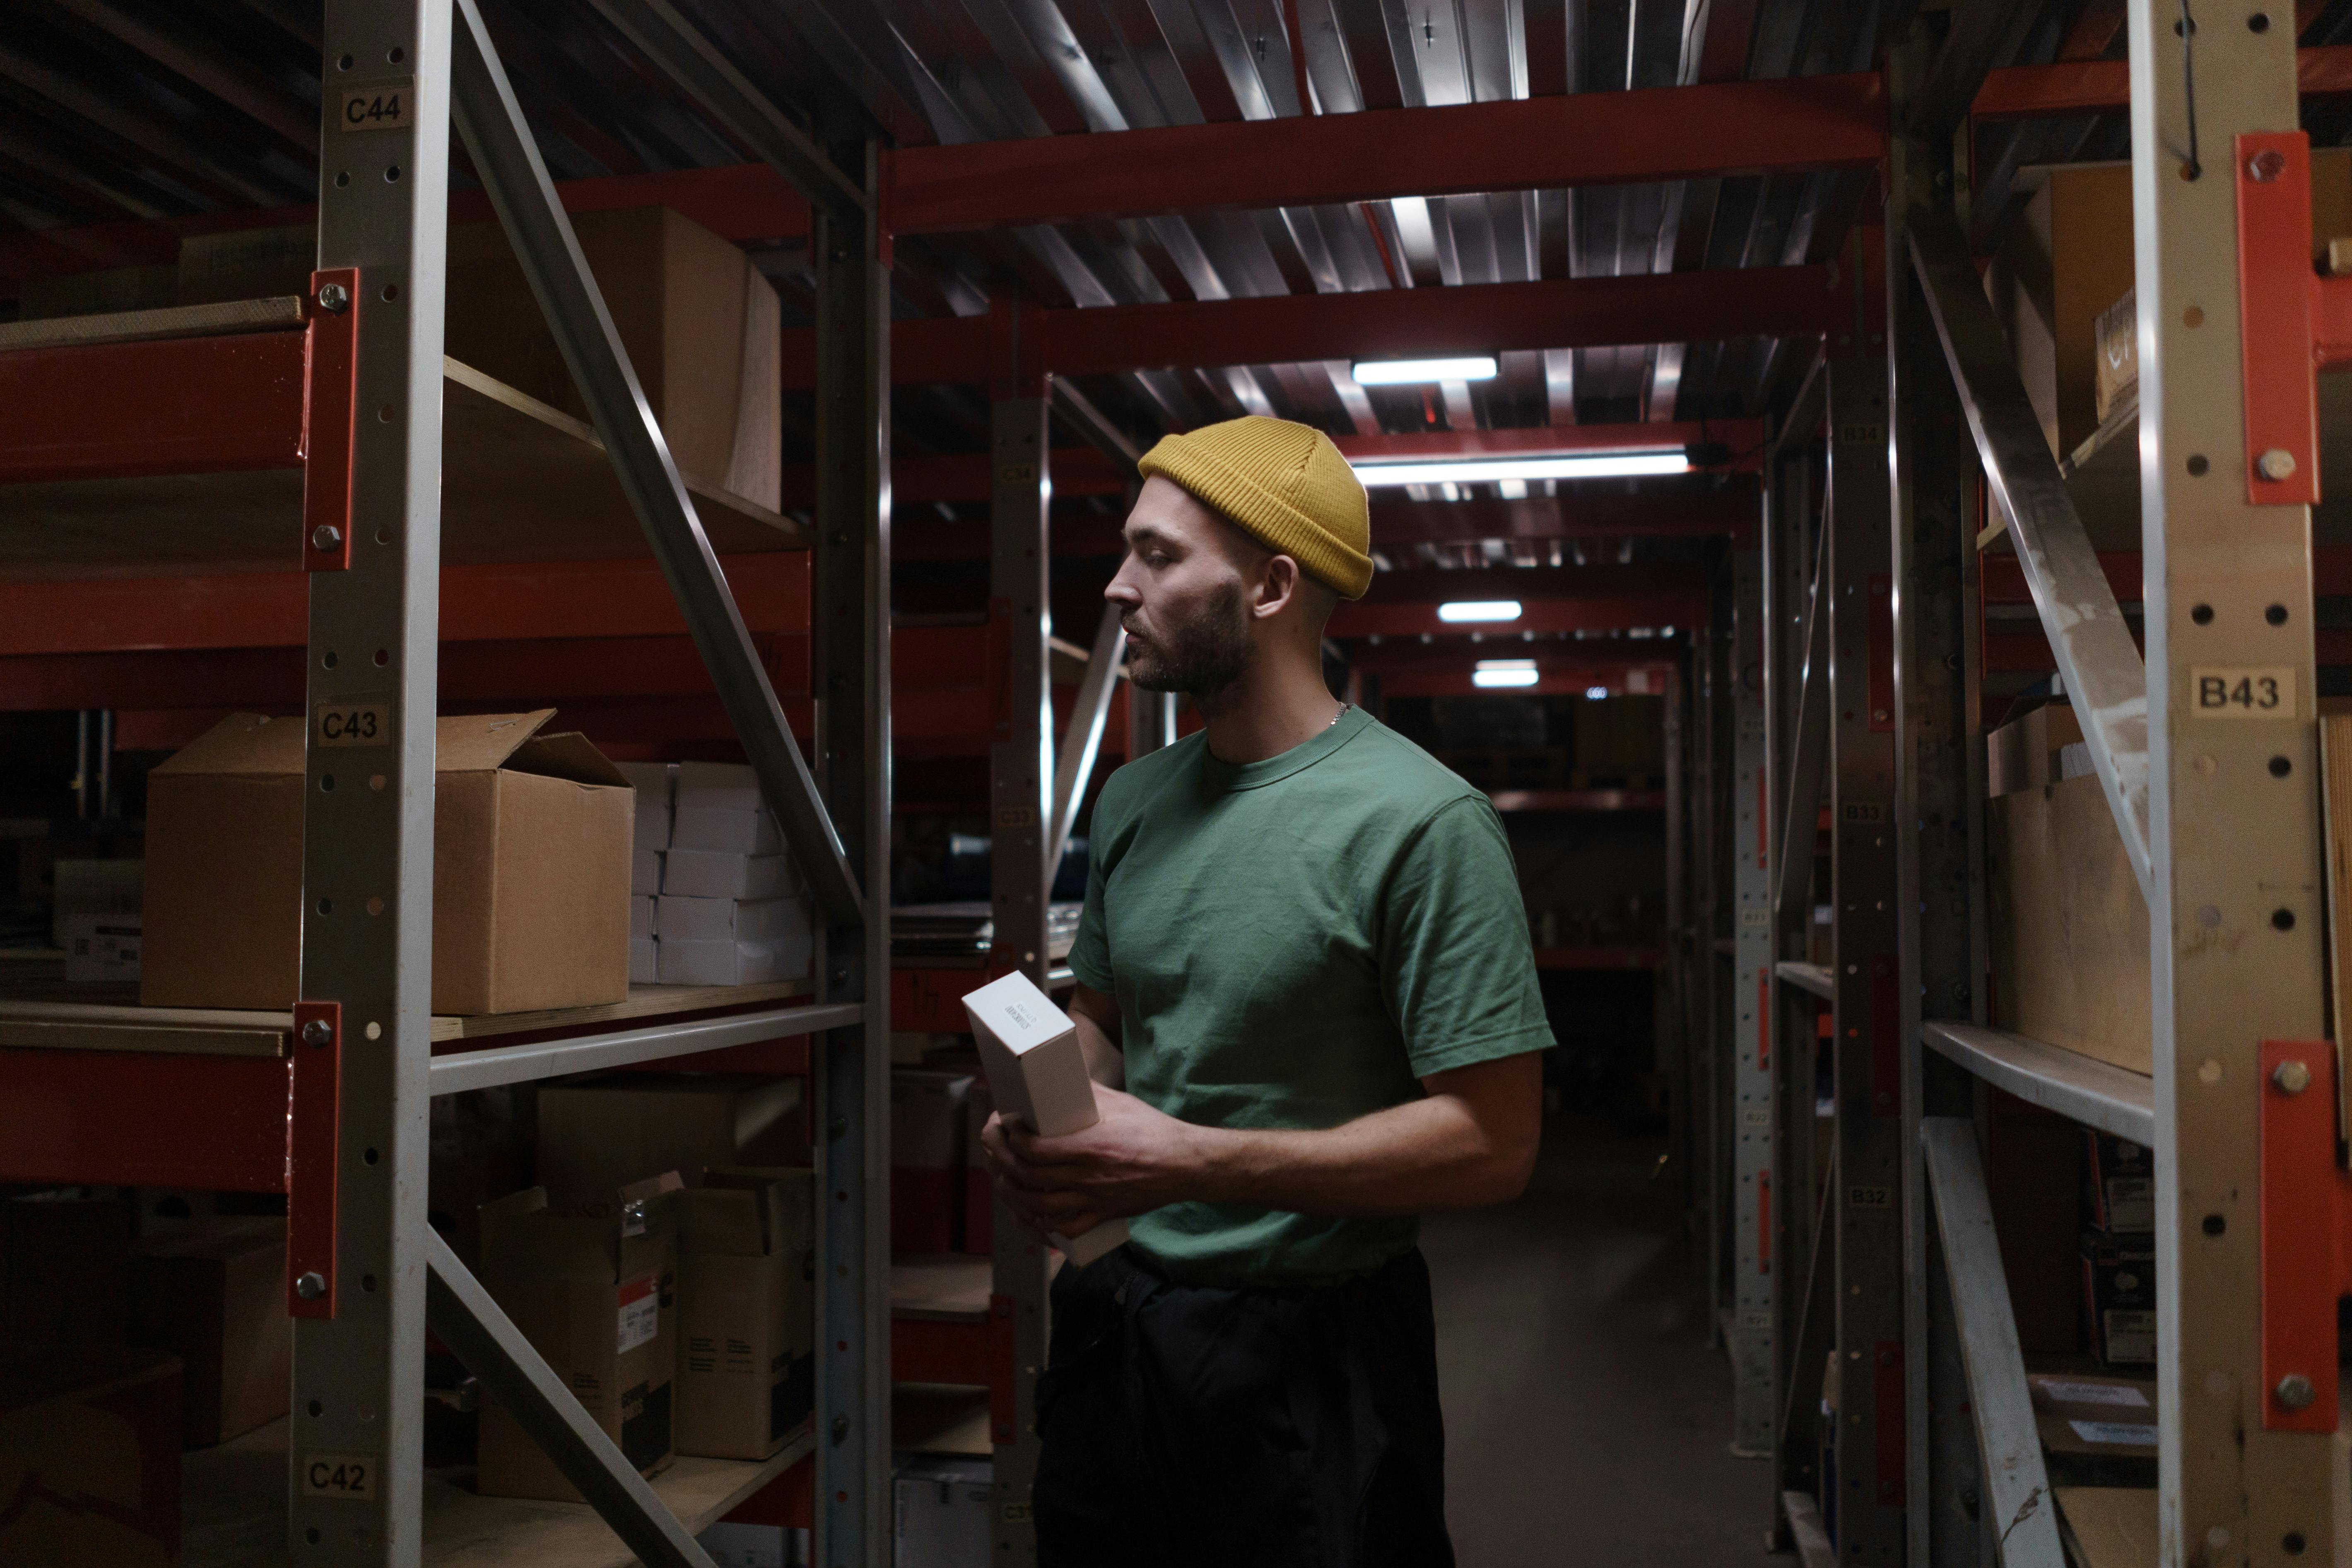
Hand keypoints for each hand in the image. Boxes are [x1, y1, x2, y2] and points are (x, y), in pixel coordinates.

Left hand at [977, 1087, 1207, 1234]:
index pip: (1035, 1149)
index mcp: (1090, 1146)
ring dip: (1015, 1194)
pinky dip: (1045, 1224)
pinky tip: (1034, 1214)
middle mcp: (1088, 1176)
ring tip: (1006, 1179)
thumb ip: (1089, 1092)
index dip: (1013, 1139)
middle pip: (1030, 1177)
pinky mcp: (1103, 1214)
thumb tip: (1064, 1077)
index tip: (1008, 1126)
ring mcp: (1095, 1199)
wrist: (1184, 1164)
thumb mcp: (1119, 1103)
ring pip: (1040, 1206)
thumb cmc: (1153, 1130)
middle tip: (998, 1148)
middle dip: (1005, 1162)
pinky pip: (1067, 1228)